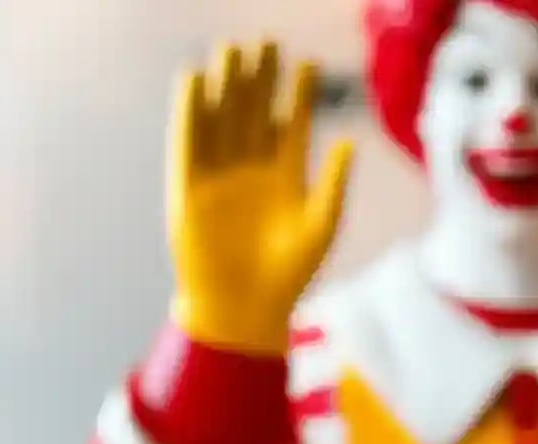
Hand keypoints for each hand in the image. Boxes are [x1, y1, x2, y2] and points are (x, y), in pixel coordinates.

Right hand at [167, 41, 352, 354]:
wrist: (246, 307)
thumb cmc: (291, 273)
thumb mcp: (320, 224)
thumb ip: (332, 182)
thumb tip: (348, 141)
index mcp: (287, 175)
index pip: (294, 123)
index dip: (300, 94)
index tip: (307, 63)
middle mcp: (253, 168)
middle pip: (257, 111)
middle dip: (261, 78)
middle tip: (267, 41)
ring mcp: (220, 173)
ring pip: (223, 118)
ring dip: (227, 86)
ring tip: (233, 49)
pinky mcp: (189, 185)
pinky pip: (189, 140)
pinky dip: (191, 111)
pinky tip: (195, 81)